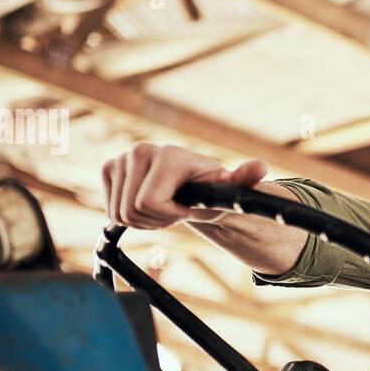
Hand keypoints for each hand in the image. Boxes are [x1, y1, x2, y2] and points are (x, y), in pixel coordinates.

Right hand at [101, 143, 268, 227]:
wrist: (193, 188)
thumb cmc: (210, 190)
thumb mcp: (228, 189)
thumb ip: (243, 179)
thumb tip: (260, 168)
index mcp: (168, 155)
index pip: (149, 203)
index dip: (169, 215)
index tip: (186, 208)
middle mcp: (141, 150)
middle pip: (132, 210)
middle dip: (156, 219)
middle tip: (174, 209)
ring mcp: (122, 158)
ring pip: (119, 213)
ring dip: (143, 220)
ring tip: (163, 206)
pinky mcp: (109, 168)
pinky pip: (110, 211)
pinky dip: (128, 216)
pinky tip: (147, 204)